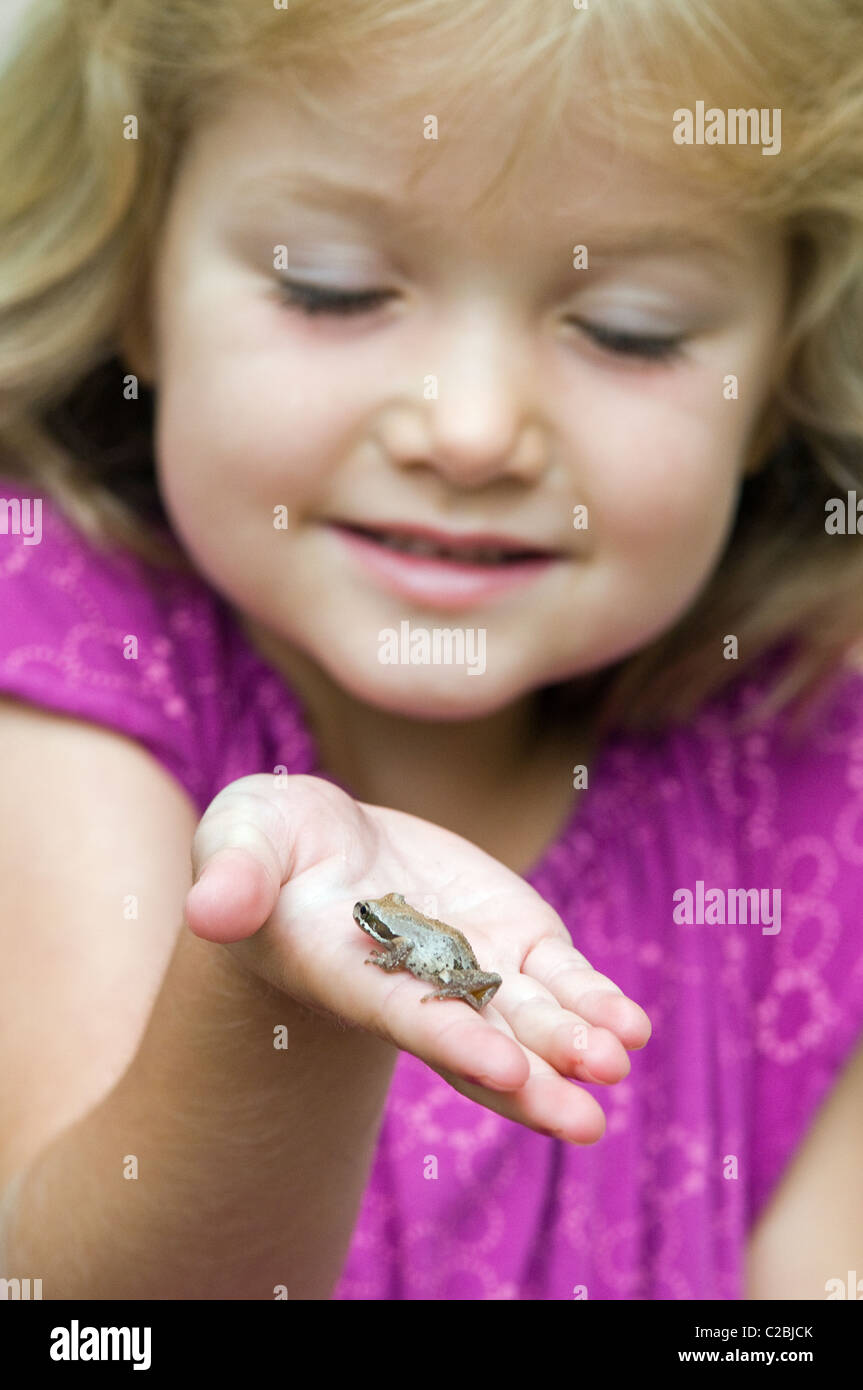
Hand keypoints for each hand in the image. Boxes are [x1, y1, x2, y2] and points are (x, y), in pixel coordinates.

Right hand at [184, 773, 650, 1144]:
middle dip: (531, 1079)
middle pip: (476, 1039)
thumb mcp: (238, 839)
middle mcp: (412, 985)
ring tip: (619, 1062)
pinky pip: (557, 977)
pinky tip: (630, 1027)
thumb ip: (230, 875)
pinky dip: (592, 1000)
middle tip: (585, 1117)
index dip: (449, 1037)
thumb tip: (210, 910)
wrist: (322, 846)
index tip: (505, 1068)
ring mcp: (468, 965)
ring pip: (527, 1016)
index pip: (401, 1010)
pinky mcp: (508, 939)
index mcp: (343, 968)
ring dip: (574, 1044)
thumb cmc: (266, 846)